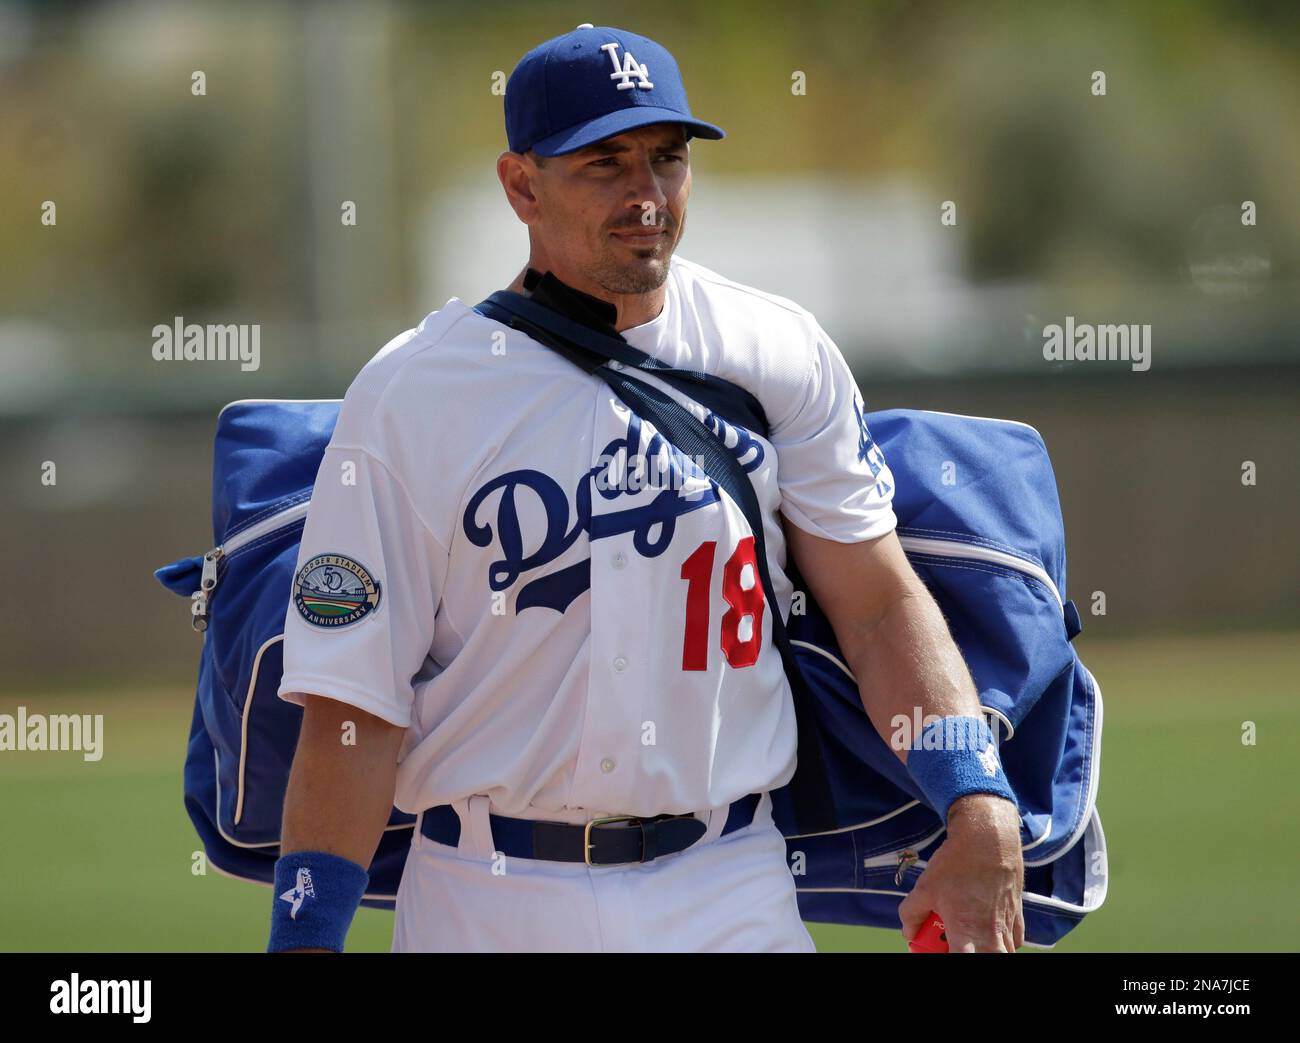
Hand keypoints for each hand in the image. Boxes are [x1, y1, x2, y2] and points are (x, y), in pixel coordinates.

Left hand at [899, 794, 1023, 952]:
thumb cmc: (957, 863)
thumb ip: (912, 914)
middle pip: (982, 960)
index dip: (943, 956)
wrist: (990, 839)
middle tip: (949, 943)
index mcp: (966, 933)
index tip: (933, 948)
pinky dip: (1000, 941)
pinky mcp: (1018, 917)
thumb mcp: (925, 888)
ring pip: (1000, 954)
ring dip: (983, 950)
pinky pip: (1013, 942)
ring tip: (967, 935)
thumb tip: (908, 931)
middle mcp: (991, 936)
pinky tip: (986, 929)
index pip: (958, 962)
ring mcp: (1007, 928)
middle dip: (964, 953)